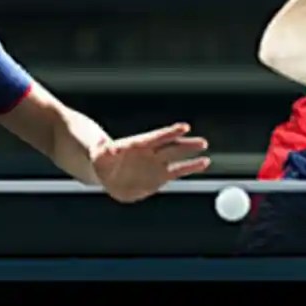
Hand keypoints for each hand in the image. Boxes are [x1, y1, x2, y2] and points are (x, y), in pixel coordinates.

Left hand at [91, 123, 210, 202]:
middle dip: (186, 145)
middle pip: (171, 148)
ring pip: (177, 161)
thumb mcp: (99, 153)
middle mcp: (151, 154)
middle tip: (202, 142)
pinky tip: (202, 164)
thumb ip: (103, 151)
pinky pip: (175, 174)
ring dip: (191, 160)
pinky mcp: (157, 178)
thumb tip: (102, 149)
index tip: (184, 127)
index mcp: (138, 145)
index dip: (170, 132)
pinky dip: (188, 170)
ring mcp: (156, 165)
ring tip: (206, 158)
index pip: (157, 137)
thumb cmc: (103, 159)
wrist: (107, 172)